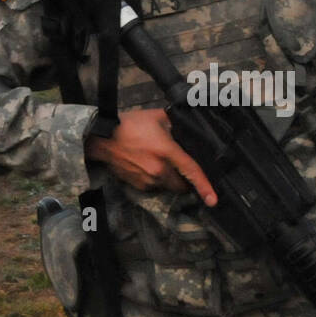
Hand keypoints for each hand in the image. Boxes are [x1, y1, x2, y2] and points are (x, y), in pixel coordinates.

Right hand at [84, 108, 217, 205]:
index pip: (191, 171)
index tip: (213, 200)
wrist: (103, 138)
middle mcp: (159, 169)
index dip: (204, 187)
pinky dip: (156, 179)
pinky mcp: (138, 185)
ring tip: (159, 162)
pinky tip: (147, 165)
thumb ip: (175, 122)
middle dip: (185, 180)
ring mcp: (147, 179)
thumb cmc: (129, 125)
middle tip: (180, 167)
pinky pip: (154, 186)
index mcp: (166, 152)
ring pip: (168, 186)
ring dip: (169, 179)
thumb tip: (188, 127)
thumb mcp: (157, 116)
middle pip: (181, 185)